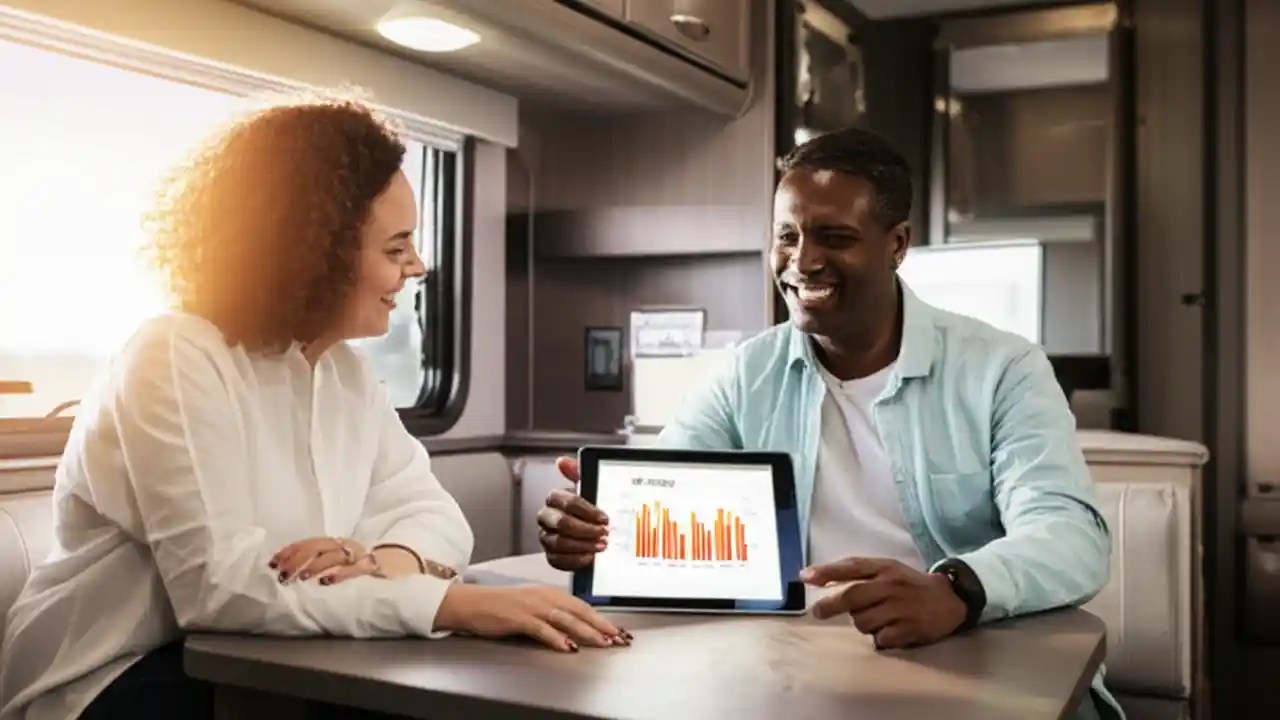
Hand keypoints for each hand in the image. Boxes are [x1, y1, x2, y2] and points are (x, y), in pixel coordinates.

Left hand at [270, 537, 379, 585]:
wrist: (395, 568)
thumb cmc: (360, 569)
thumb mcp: (338, 562)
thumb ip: (318, 563)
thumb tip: (287, 572)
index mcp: (335, 543)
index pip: (308, 543)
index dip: (290, 551)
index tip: (273, 562)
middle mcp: (345, 546)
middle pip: (318, 547)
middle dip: (297, 559)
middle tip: (282, 573)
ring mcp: (358, 556)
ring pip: (334, 556)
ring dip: (315, 566)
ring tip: (301, 577)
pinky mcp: (370, 568)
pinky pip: (354, 569)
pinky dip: (339, 574)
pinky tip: (326, 582)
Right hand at [434, 583, 632, 652]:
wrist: (474, 603)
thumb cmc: (503, 606)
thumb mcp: (534, 605)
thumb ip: (554, 614)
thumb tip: (576, 628)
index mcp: (551, 593)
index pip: (582, 607)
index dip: (601, 618)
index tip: (618, 630)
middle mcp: (545, 597)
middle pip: (579, 612)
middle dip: (601, 625)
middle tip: (618, 637)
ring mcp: (532, 607)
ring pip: (565, 620)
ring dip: (586, 632)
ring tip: (601, 642)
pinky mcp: (519, 618)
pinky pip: (542, 629)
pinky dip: (556, 638)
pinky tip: (567, 647)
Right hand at [535, 457, 609, 570]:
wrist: (592, 529)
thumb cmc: (590, 507)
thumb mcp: (589, 487)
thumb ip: (578, 473)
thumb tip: (562, 461)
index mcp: (554, 499)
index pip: (566, 502)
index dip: (587, 511)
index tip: (604, 518)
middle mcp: (546, 517)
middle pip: (561, 524)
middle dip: (585, 530)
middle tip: (603, 533)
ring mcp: (546, 537)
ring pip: (559, 543)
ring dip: (583, 545)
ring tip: (601, 546)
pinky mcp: (551, 555)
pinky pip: (557, 560)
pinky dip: (575, 560)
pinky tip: (590, 557)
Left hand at [801, 557, 966, 649]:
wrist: (950, 599)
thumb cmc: (909, 584)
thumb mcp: (887, 569)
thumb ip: (857, 571)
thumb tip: (814, 576)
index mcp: (885, 568)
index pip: (852, 566)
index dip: (826, 571)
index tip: (804, 577)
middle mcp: (892, 586)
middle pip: (852, 596)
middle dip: (830, 606)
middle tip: (818, 611)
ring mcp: (901, 608)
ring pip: (862, 621)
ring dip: (861, 623)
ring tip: (876, 619)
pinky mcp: (909, 629)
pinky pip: (879, 639)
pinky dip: (879, 638)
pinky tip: (890, 630)